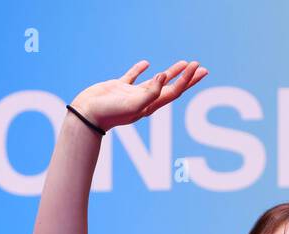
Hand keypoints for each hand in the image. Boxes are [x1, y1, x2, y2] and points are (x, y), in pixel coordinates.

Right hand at [70, 59, 207, 131]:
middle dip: (188, 78)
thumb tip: (165, 76)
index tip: (198, 67)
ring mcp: (132, 93)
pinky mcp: (119, 87)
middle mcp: (145, 100)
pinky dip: (140, 70)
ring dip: (171, 73)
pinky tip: (146, 64)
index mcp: (151, 105)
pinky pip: (133, 77)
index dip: (188, 79)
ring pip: (156, 81)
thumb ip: (151, 91)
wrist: (87, 115)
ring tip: (183, 63)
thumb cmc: (110, 112)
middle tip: (201, 68)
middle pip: (172, 87)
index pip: (175, 91)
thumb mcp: (133, 104)